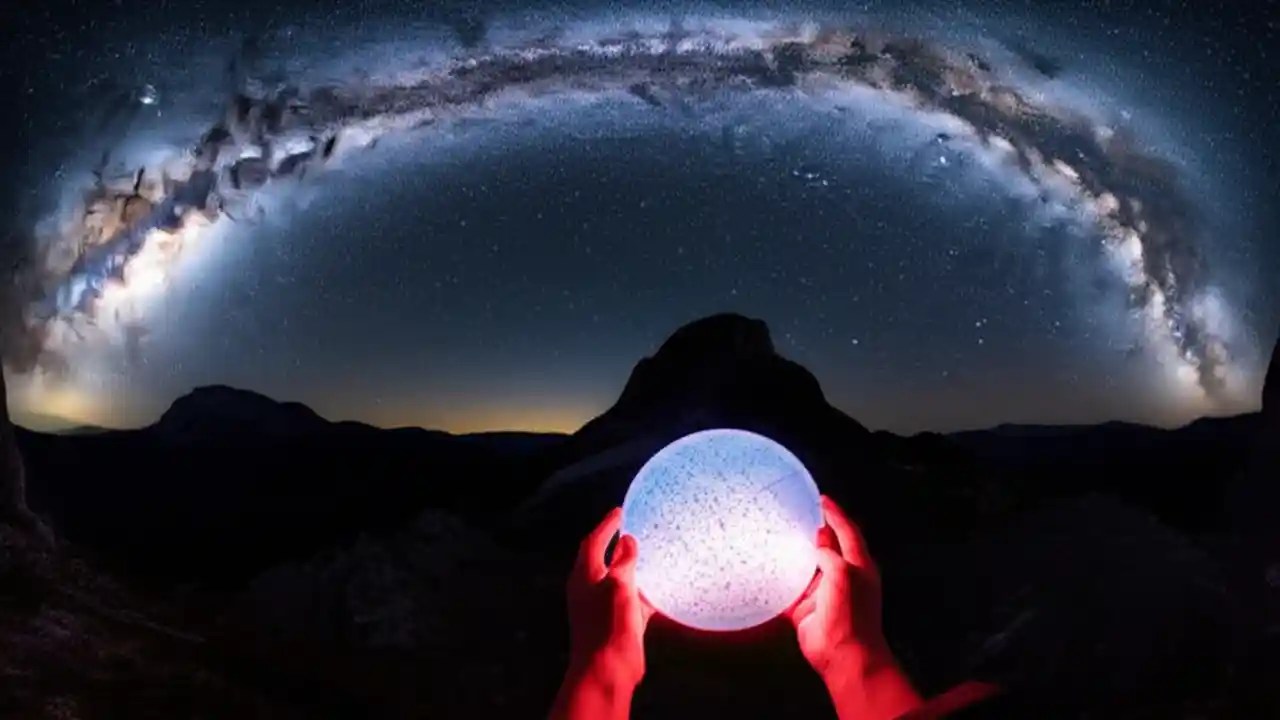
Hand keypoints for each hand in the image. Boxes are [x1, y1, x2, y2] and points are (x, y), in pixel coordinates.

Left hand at [550, 508, 654, 719]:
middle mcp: (590, 589)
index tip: (620, 511)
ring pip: (618, 579)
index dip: (607, 525)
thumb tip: (628, 540)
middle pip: (602, 559)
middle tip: (633, 528)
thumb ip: (623, 562)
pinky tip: (661, 588)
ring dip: (631, 567)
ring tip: (650, 552)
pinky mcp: (618, 623)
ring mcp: (603, 607)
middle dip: (616, 543)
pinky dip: (644, 591)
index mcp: (584, 576)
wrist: (606, 670)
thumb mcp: (618, 586)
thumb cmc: (609, 625)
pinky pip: (632, 600)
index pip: (594, 542)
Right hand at [788, 496, 921, 719]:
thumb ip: (829, 553)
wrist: (844, 656)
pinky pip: (787, 591)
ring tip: (774, 535)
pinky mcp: (804, 609)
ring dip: (792, 554)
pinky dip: (777, 581)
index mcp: (858, 565)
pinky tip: (763, 568)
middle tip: (794, 512)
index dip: (834, 514)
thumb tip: (818, 538)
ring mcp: (822, 593)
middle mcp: (841, 576)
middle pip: (824, 546)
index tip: (820, 498)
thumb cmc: (851, 613)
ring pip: (804, 567)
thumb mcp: (843, 573)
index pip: (847, 531)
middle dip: (811, 530)